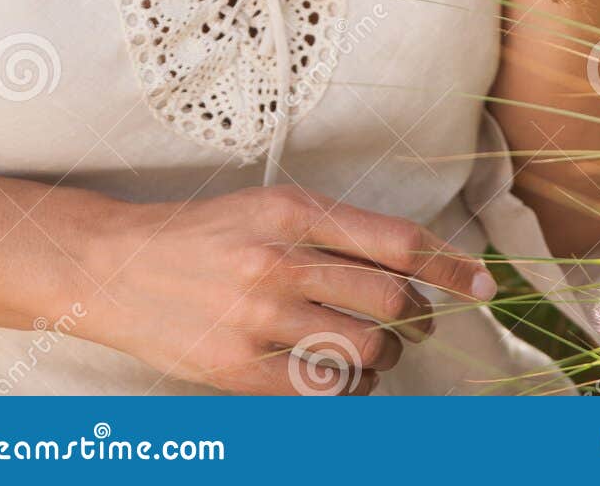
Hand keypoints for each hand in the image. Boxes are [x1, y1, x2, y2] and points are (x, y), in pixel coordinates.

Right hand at [78, 181, 495, 394]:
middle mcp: (281, 261)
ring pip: (364, 352)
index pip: (398, 243)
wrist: (117, 266)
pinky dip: (347, 391)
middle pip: (392, 302)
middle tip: (417, 324)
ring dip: (384, 360)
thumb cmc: (206, 234)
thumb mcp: (272, 206)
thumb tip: (414, 261)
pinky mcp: (238, 369)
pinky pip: (321, 393)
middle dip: (419, 320)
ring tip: (373, 352)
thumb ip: (338, 229)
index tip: (481, 284)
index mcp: (295, 211)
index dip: (451, 267)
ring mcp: (259, 318)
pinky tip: (339, 378)